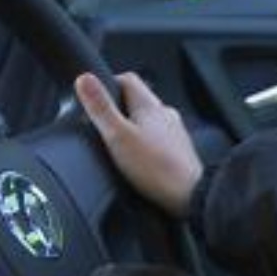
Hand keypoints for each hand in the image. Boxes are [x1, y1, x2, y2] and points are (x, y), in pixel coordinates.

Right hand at [76, 72, 203, 217]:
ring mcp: (175, 133)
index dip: (107, 84)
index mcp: (150, 106)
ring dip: (131, 128)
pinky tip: (137, 160)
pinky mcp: (179, 152)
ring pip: (148, 121)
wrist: (190, 196)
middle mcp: (166, 115)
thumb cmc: (157, 168)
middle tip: (101, 124)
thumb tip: (85, 79)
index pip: (128, 79)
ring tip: (116, 144)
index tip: (93, 97)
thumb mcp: (118, 135)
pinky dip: (145, 145)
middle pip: (137, 101)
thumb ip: (101, 108)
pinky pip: (157, 141)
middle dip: (117, 110)